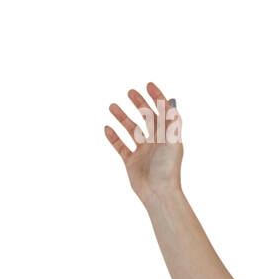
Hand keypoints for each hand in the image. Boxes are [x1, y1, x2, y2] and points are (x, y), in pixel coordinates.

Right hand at [105, 82, 182, 200]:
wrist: (158, 193)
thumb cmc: (167, 169)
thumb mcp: (171, 143)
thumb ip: (171, 123)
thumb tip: (171, 103)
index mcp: (169, 136)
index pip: (164, 112)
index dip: (157, 98)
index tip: (148, 85)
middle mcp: (157, 142)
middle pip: (148, 118)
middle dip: (140, 104)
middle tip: (130, 92)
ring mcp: (144, 151)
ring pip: (132, 130)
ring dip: (123, 117)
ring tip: (112, 106)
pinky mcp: (132, 162)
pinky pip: (121, 146)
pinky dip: (114, 137)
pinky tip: (106, 128)